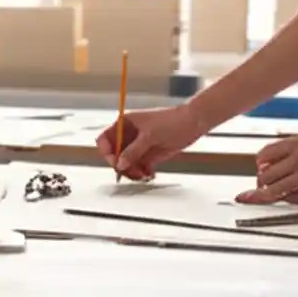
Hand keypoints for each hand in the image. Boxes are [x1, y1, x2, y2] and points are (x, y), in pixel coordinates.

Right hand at [95, 104, 209, 180]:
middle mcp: (129, 136)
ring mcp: (138, 147)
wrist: (193, 123)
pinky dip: (142, 173)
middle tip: (131, 172)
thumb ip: (133, 150)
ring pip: (126, 164)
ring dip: (132, 172)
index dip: (107, 151)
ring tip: (143, 175)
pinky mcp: (148, 156)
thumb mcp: (150, 135)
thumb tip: (120, 164)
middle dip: (121, 166)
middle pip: (115, 155)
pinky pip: (138, 168)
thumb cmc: (171, 121)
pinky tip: (149, 175)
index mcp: (125, 124)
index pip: (105, 139)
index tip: (115, 162)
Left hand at [235, 134, 297, 204]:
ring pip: (272, 189)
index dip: (261, 165)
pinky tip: (293, 198)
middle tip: (265, 187)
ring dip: (269, 194)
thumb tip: (280, 162)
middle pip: (264, 174)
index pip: (265, 154)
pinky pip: (292, 199)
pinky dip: (289, 200)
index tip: (262, 170)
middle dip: (262, 182)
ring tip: (273, 195)